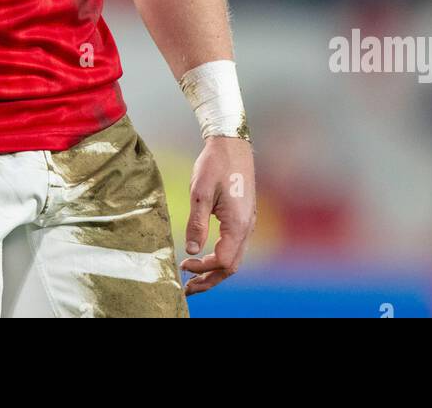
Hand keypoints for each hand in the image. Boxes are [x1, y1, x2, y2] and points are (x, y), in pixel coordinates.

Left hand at [180, 136, 255, 296]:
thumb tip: (192, 251)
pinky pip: (236, 246)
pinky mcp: (245, 217)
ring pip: (235, 258)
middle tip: (188, 288)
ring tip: (195, 277)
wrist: (232, 143)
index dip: (202, 268)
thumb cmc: (216, 164)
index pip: (222, 261)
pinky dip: (221, 257)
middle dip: (210, 280)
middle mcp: (247, 227)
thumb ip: (197, 224)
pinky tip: (206, 255)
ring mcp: (249, 222)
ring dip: (215, 271)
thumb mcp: (200, 192)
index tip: (183, 264)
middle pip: (231, 266)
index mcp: (238, 224)